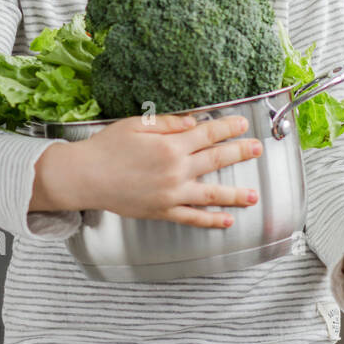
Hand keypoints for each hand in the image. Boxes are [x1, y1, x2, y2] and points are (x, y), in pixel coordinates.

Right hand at [71, 111, 263, 226]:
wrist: (86, 177)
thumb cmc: (107, 147)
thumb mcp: (137, 125)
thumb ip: (168, 123)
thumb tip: (194, 122)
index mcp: (170, 145)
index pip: (208, 134)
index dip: (228, 128)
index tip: (243, 125)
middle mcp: (175, 170)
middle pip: (216, 160)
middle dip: (240, 153)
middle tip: (257, 150)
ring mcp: (171, 194)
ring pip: (211, 195)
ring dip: (235, 194)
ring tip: (253, 196)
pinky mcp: (163, 211)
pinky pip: (192, 218)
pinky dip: (211, 221)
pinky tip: (226, 220)